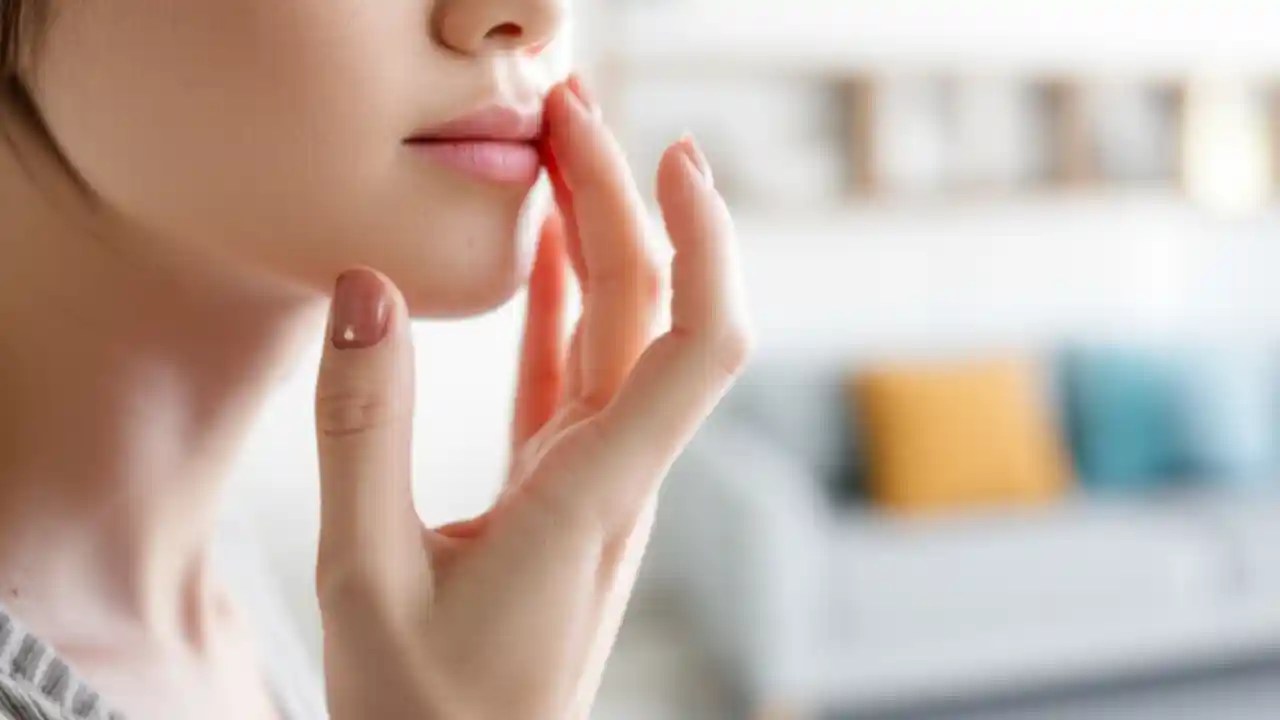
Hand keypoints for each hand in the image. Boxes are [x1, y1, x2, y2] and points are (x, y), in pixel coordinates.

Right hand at [312, 77, 752, 719]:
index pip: (697, 345)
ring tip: (552, 150)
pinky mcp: (564, 492)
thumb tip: (364, 289)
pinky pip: (579, 378)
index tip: (664, 156)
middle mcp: (616, 479)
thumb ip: (362, 432)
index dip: (701, 241)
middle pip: (654, 312)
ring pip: (621, 337)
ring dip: (598, 240)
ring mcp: (596, 483)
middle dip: (623, 201)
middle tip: (563, 108)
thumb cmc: (426, 712)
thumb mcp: (364, 575)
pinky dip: (567, 304)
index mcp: (592, 498)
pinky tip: (545, 252)